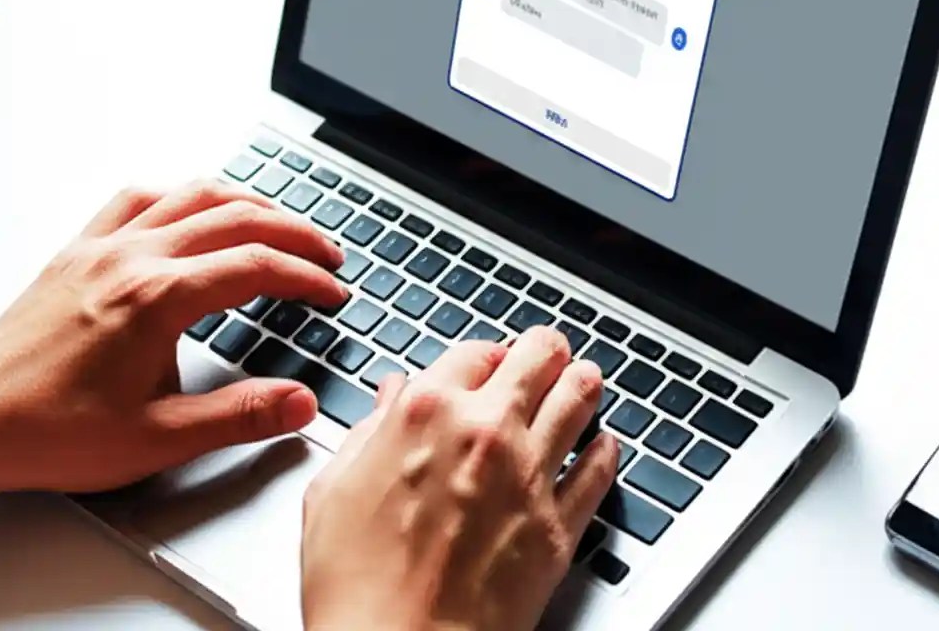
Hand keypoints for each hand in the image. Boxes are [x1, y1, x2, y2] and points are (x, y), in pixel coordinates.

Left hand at [0, 182, 347, 495]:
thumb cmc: (47, 432)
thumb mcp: (159, 438)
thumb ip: (240, 416)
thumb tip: (298, 402)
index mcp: (158, 299)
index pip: (258, 266)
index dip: (309, 277)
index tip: (333, 292)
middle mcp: (131, 260)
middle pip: (236, 217)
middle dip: (295, 231)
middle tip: (327, 253)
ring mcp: (100, 249)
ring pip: (190, 194)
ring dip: (247, 202)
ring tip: (279, 223)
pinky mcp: (75, 253)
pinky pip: (135, 199)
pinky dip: (179, 195)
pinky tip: (192, 210)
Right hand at [301, 329, 618, 630]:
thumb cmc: (357, 588)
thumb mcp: (333, 492)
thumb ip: (369, 433)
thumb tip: (392, 399)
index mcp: (426, 413)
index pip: (476, 350)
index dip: (487, 354)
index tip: (491, 361)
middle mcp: (485, 432)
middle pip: (540, 357)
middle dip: (545, 352)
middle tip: (548, 356)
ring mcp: (529, 475)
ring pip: (580, 398)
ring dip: (583, 383)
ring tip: (584, 380)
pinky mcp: (559, 524)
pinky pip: (600, 469)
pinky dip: (605, 450)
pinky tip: (603, 445)